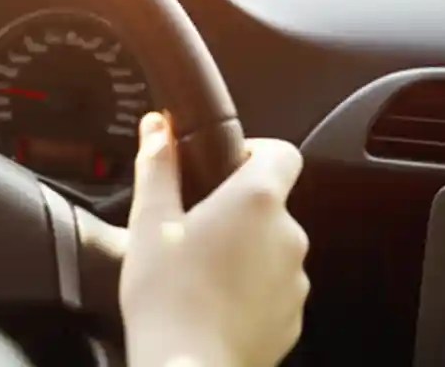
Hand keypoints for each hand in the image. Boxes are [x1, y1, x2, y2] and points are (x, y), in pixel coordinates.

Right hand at [121, 113, 308, 366]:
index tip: (220, 167)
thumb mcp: (150, 221)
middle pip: (269, 204)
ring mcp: (295, 279)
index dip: (252, 151)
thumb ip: (157, 165)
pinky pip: (273, 287)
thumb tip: (158, 127)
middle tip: (190, 229)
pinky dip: (249, 289)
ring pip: (271, 248)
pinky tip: (211, 302)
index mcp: (256, 201)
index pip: (280, 152)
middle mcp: (288, 235)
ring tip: (197, 272)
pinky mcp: (293, 317)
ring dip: (242, 251)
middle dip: (234, 210)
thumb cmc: (167, 298)